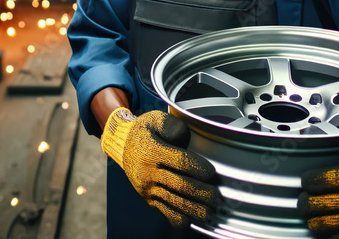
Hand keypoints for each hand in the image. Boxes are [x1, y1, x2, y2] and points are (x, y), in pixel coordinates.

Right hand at [101, 108, 219, 227]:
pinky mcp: (147, 197)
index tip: (211, 173)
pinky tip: (190, 219)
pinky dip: (177, 217)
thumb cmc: (144, 132)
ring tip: (208, 212)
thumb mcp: (155, 119)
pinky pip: (163, 210)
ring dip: (193, 209)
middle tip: (216, 197)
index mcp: (152, 151)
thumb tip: (184, 135)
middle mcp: (148, 172)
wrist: (122, 146)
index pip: (180, 162)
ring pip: (173, 201)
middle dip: (201, 193)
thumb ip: (171, 125)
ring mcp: (147, 187)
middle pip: (179, 185)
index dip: (198, 168)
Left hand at [297, 119, 338, 238]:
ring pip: (338, 223)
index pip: (337, 179)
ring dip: (317, 221)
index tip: (305, 180)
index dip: (316, 180)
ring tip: (309, 215)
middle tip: (301, 200)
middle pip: (332, 204)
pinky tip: (326, 231)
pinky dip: (335, 237)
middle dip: (310, 203)